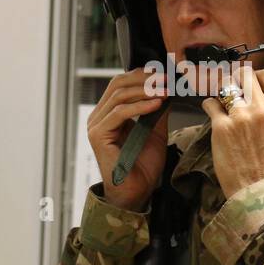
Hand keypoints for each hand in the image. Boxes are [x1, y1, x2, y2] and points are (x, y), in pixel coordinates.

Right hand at [87, 68, 169, 211]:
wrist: (137, 191)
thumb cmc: (143, 165)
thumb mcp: (155, 130)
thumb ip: (157, 110)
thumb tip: (168, 88)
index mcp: (109, 113)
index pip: (121, 83)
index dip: (143, 75)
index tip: (165, 73)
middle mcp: (99, 116)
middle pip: (118, 84)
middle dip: (144, 79)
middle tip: (166, 79)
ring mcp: (96, 125)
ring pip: (119, 96)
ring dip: (145, 90)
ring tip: (164, 90)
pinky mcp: (98, 135)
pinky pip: (119, 113)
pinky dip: (139, 106)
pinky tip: (156, 104)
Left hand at [201, 62, 263, 199]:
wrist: (257, 190)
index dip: (258, 75)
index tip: (252, 81)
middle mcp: (262, 110)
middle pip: (246, 74)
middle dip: (238, 78)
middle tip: (233, 87)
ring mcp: (240, 117)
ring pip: (226, 85)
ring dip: (222, 91)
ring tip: (222, 100)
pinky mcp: (221, 127)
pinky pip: (210, 103)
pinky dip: (210, 105)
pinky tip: (213, 112)